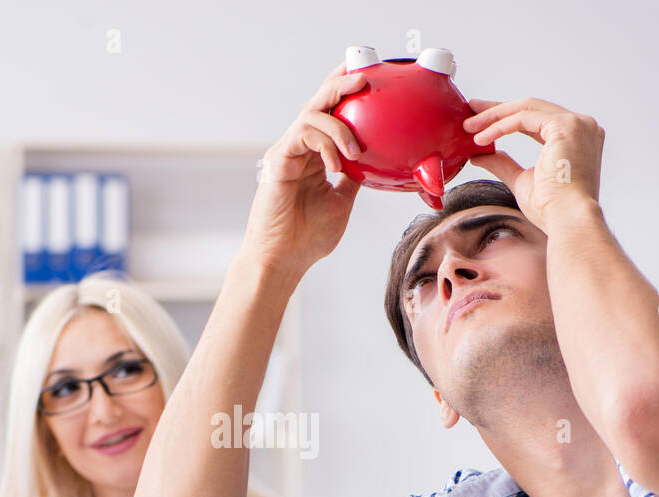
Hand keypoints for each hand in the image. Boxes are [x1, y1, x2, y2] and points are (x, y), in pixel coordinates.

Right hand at [241, 62, 367, 277]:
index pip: (329, 113)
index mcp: (313, 154)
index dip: (343, 90)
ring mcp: (287, 151)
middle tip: (363, 78)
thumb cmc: (308, 237)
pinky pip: (303, 134)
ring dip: (339, 125)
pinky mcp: (279, 160)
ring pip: (312, 114)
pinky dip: (325, 142)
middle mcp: (299, 147)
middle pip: (319, 102)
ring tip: (356, 151)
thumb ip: (355, 177)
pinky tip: (338, 164)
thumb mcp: (342, 201)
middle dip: (341, 85)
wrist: (284, 260)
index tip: (366, 75)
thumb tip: (379, 161)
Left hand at [463, 97, 604, 232]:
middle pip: (531, 108)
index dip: (507, 117)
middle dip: (498, 109)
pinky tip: (481, 138)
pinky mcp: (566, 126)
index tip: (482, 119)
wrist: (567, 219)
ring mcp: (576, 124)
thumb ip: (504, 164)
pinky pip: (524, 118)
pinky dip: (500, 126)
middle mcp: (581, 127)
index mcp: (574, 139)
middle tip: (472, 109)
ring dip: (494, 116)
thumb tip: (480, 155)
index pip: (537, 119)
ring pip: (526, 108)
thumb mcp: (521, 180)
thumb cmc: (551, 209)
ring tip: (469, 126)